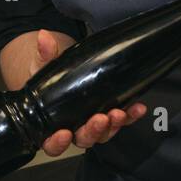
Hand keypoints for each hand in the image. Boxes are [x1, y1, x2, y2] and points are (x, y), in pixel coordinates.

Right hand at [27, 28, 147, 157]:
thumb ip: (44, 54)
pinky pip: (121, 120)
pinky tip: (138, 107)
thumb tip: (43, 37)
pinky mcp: (109, 117)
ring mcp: (92, 125)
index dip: (57, 143)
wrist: (60, 73)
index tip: (64, 133)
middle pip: (83, 139)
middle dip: (94, 131)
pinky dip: (131, 116)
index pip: (51, 143)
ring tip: (121, 112)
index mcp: (51, 125)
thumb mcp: (42, 66)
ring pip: (104, 133)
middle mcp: (73, 129)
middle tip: (100, 119)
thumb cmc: (46, 77)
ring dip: (114, 125)